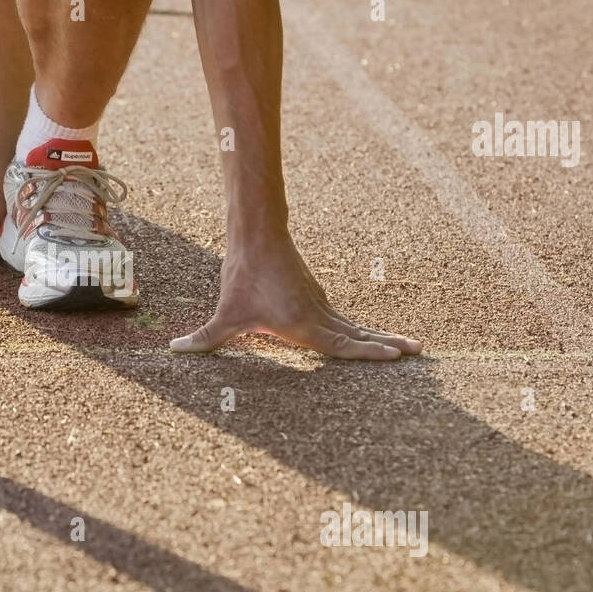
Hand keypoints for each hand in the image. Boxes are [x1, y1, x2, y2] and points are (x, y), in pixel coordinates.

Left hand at [170, 236, 421, 357]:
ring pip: (355, 326)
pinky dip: (362, 331)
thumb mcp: (225, 314)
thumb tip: (175, 351)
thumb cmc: (243, 277)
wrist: (257, 235)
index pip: (340, 345)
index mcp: (302, 323)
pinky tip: (372, 338)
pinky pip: (345, 320)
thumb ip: (205, 339)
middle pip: (358, 335)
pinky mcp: (317, 298)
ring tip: (408, 347)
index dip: (367, 353)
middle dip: (387, 346)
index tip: (394, 356)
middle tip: (418, 352)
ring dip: (380, 337)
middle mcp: (318, 314)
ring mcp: (321, 305)